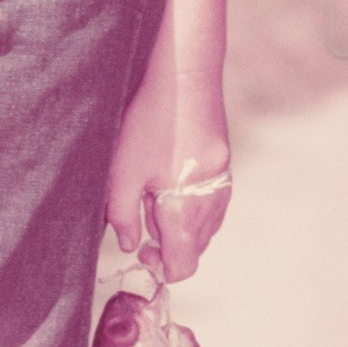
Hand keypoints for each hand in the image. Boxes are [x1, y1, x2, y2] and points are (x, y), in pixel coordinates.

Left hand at [109, 66, 231, 280]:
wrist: (185, 78)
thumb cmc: (150, 123)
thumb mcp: (124, 174)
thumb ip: (123, 216)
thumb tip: (128, 244)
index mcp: (186, 211)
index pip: (183, 266)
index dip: (161, 268)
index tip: (142, 250)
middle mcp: (211, 203)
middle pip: (195, 249)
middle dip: (168, 246)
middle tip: (141, 219)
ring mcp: (222, 184)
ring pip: (205, 227)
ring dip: (180, 226)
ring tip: (154, 196)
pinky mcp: (224, 167)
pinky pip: (212, 205)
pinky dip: (192, 207)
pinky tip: (171, 182)